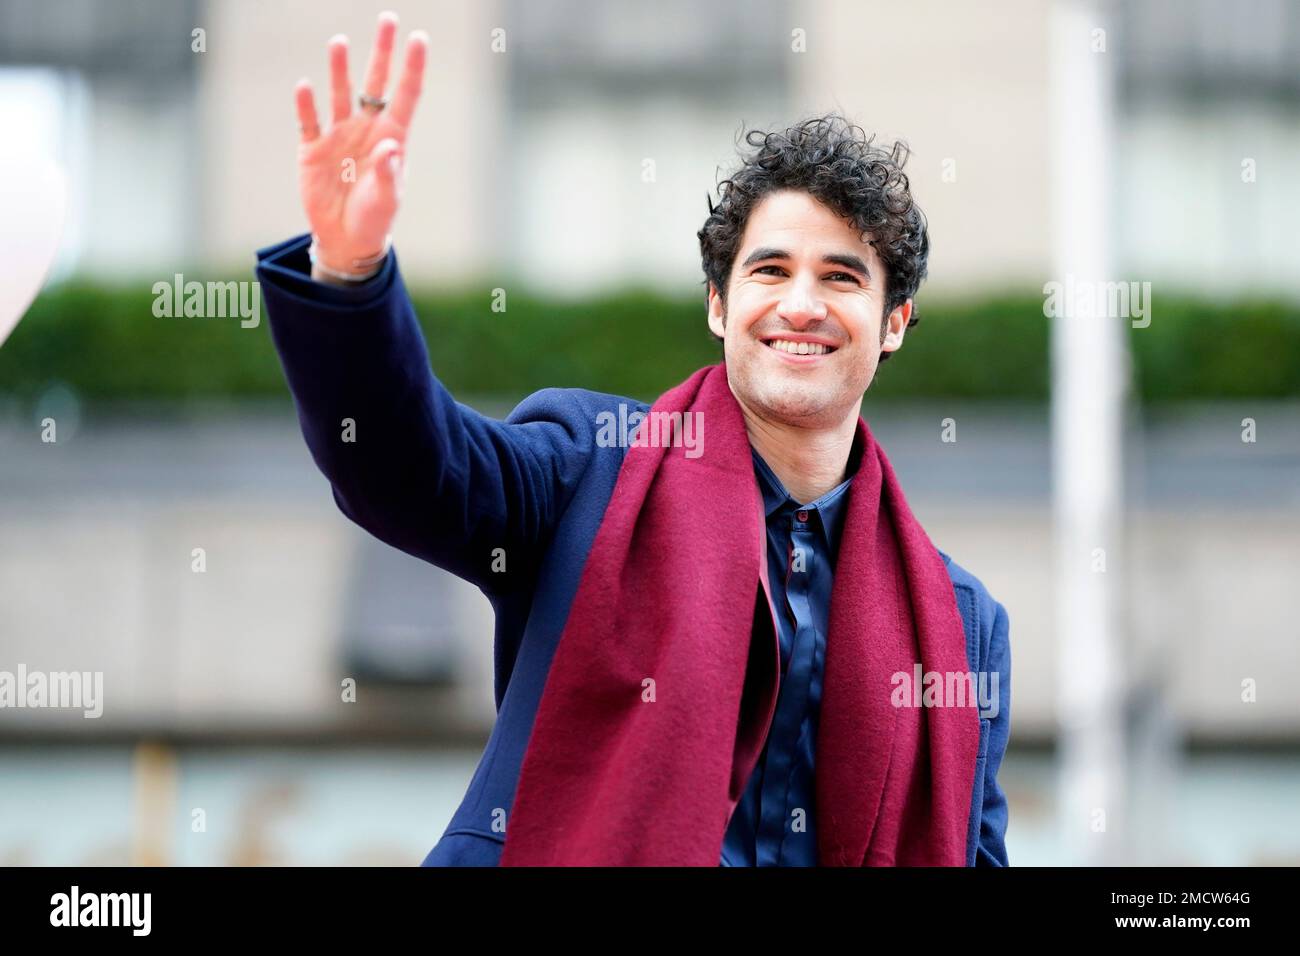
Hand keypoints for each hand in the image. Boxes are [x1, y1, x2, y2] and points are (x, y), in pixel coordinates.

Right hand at [294, 12, 426, 276]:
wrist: (345, 238)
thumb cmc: (374, 218)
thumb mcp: (387, 199)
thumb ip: (389, 172)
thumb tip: (390, 145)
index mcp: (391, 137)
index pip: (405, 95)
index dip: (412, 67)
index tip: (419, 38)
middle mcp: (366, 129)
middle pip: (375, 83)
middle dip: (381, 52)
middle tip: (387, 19)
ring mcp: (338, 135)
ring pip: (340, 94)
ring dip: (340, 69)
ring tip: (339, 42)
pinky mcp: (312, 148)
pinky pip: (308, 121)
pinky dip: (306, 105)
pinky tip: (305, 86)